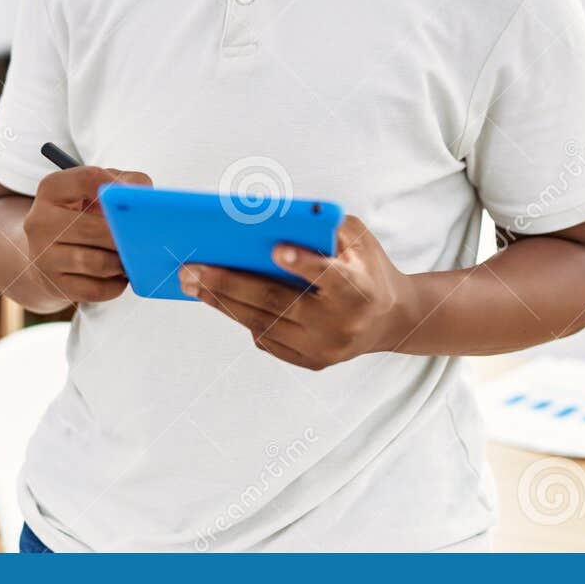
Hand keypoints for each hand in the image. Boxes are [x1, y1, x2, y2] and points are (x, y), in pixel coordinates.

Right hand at [24, 165, 150, 304]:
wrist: (47, 253)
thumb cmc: (84, 215)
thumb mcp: (98, 191)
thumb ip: (128, 184)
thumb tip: (148, 199)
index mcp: (52, 188)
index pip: (88, 179)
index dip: (119, 189)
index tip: (137, 200)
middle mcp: (40, 220)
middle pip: (94, 228)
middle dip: (125, 237)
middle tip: (147, 240)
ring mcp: (42, 255)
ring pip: (96, 263)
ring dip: (122, 263)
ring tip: (135, 259)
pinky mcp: (51, 284)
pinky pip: (94, 290)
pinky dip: (115, 285)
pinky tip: (121, 276)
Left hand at [180, 216, 418, 369]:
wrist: (391, 320)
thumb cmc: (368, 268)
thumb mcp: (360, 240)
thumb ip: (327, 229)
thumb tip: (274, 222)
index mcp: (359, 287)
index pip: (329, 276)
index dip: (304, 263)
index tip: (276, 249)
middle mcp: (341, 323)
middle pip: (278, 302)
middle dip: (231, 283)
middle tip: (193, 268)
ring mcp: (325, 348)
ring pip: (264, 324)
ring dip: (224, 303)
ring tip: (193, 283)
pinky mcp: (312, 362)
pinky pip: (268, 340)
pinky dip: (242, 318)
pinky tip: (218, 300)